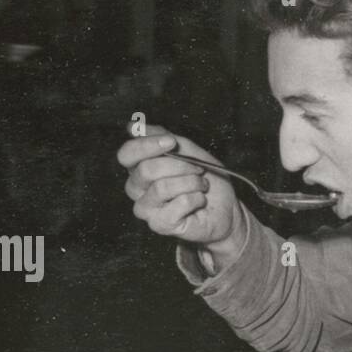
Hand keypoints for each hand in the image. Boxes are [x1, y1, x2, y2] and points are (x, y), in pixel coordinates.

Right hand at [118, 124, 247, 262]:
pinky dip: (196, 198)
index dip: (146, 145)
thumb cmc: (205, 179)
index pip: (127, 154)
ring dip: (191, 182)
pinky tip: (199, 201)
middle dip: (179, 165)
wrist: (225, 208)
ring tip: (201, 186)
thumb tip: (134, 127)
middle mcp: (137, 189)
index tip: (171, 141)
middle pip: (146, 170)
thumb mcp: (187, 150)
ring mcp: (146, 209)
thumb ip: (161, 137)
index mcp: (139, 167)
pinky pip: (178, 204)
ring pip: (161, 187)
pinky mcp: (159, 225)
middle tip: (198, 169)